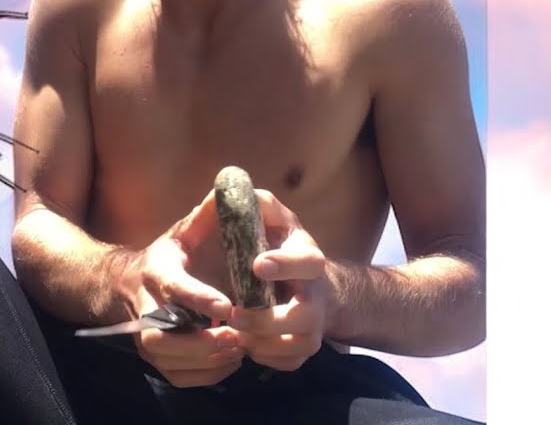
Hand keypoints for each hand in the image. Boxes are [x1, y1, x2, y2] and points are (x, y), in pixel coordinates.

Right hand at [118, 192, 244, 387]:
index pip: (174, 289)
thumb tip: (226, 190)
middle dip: (200, 343)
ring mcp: (145, 337)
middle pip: (161, 337)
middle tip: (237, 338)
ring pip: (168, 360)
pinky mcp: (153, 357)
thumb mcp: (181, 232)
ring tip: (239, 349)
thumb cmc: (165, 258)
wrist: (124, 285)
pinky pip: (177, 376)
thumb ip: (204, 217)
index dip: (199, 299)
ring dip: (206, 360)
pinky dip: (206, 375)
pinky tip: (229, 361)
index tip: (228, 305)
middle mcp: (143, 309)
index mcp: (155, 273)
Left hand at [228, 189, 328, 371]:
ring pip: (298, 346)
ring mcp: (313, 325)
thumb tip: (237, 188)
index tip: (257, 265)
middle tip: (234, 314)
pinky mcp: (303, 346)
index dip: (284, 264)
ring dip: (264, 344)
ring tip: (234, 334)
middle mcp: (316, 295)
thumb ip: (260, 204)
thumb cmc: (282, 245)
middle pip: (304, 317)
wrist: (310, 284)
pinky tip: (246, 347)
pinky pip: (290, 362)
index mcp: (309, 259)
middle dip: (267, 319)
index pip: (306, 261)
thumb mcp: (274, 218)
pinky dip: (268, 359)